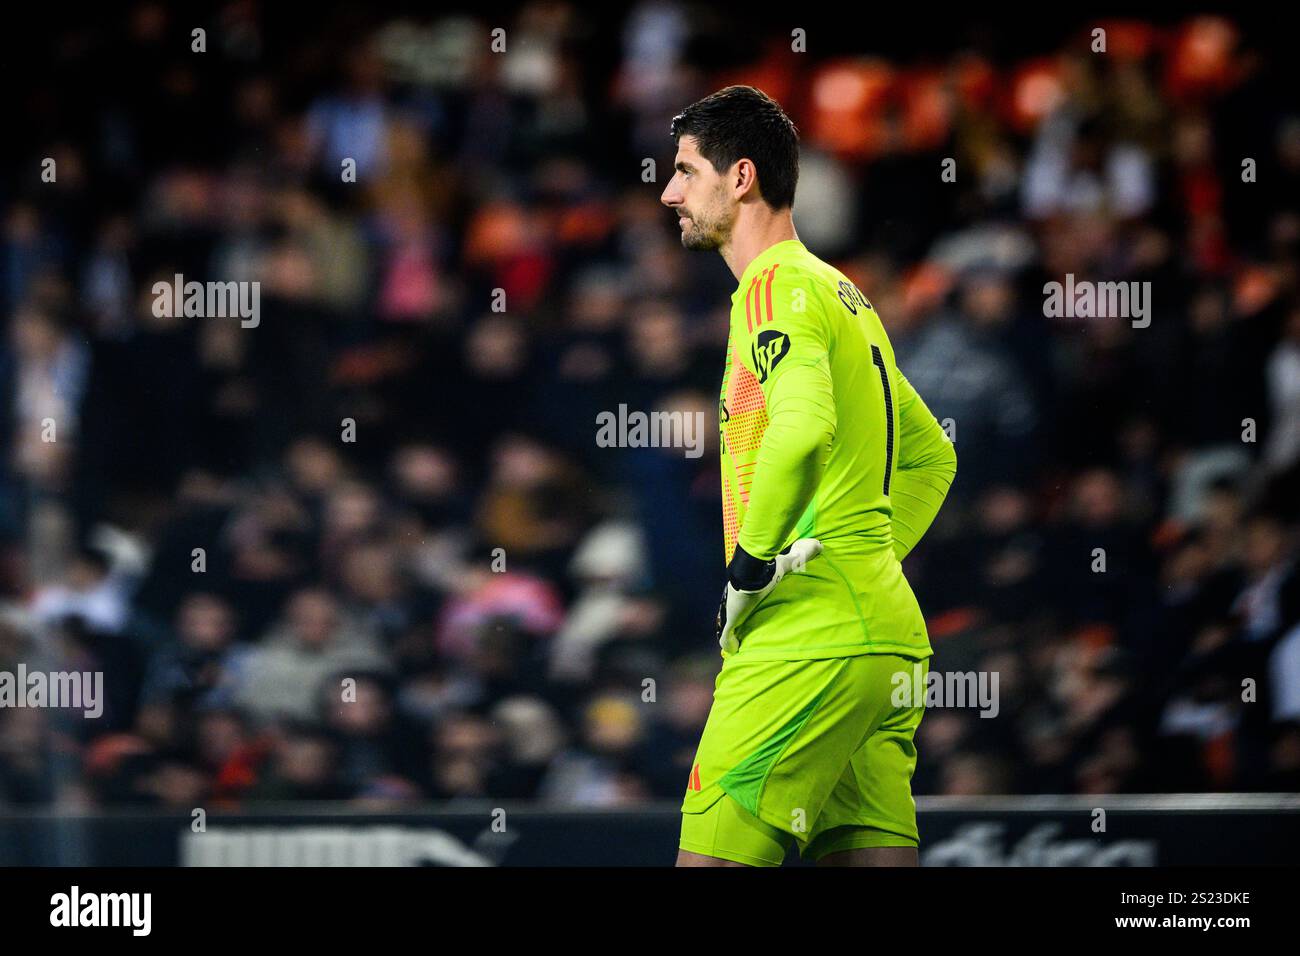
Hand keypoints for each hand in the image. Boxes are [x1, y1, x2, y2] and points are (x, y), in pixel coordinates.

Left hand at [716, 538, 822, 652]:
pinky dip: (729, 644)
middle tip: (745, 633)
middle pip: (734, 614)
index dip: (746, 607)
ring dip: (732, 635)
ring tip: (740, 644)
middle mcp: (738, 602)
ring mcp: (731, 611)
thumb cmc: (766, 570)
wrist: (752, 573)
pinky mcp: (730, 620)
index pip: (744, 601)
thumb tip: (820, 544)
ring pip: (728, 626)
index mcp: (748, 591)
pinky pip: (726, 636)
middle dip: (738, 622)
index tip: (750, 613)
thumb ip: (801, 555)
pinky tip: (734, 650)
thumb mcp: (787, 563)